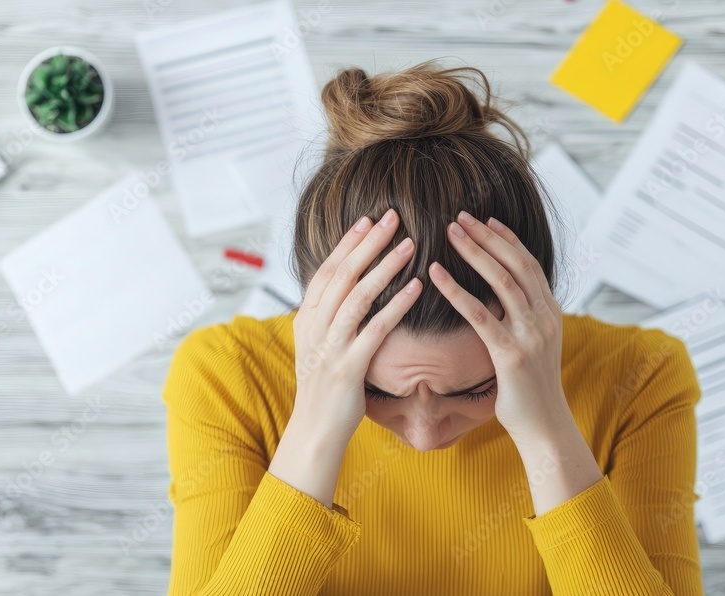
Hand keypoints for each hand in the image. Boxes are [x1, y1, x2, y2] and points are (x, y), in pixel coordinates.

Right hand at [270, 208, 421, 507]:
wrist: (314, 433)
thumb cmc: (325, 389)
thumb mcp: (319, 346)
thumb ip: (329, 316)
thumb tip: (348, 287)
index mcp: (307, 320)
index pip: (327, 271)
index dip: (348, 243)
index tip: (369, 219)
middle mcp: (314, 329)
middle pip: (341, 275)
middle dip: (368, 243)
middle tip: (392, 217)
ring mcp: (329, 349)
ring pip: (356, 297)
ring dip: (384, 267)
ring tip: (410, 244)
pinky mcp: (348, 370)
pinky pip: (374, 331)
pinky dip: (396, 307)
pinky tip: (417, 288)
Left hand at [428, 210, 570, 442]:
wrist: (545, 426)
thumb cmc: (531, 389)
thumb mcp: (536, 346)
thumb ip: (524, 319)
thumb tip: (505, 300)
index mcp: (551, 313)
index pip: (529, 263)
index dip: (507, 238)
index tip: (485, 219)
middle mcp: (544, 318)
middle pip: (516, 263)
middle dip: (487, 236)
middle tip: (461, 216)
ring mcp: (530, 334)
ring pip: (501, 281)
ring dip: (473, 252)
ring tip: (449, 232)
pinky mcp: (511, 354)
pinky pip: (479, 314)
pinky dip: (455, 289)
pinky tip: (434, 273)